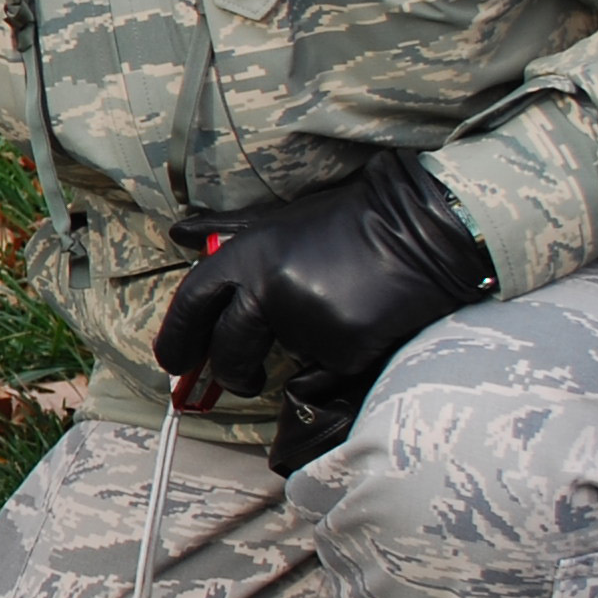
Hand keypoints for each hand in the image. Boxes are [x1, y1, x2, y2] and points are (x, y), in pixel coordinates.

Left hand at [154, 151, 495, 474]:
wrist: (424, 229)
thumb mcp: (282, 219)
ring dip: (284, 363)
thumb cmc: (348, 221)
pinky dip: (331, 363)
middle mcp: (270, 288)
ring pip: (277, 363)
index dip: (175, 338)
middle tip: (239, 378)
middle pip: (226, 349)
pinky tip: (354, 328)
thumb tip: (180, 234)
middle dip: (227, 372)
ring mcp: (307, 321)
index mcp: (248, 255)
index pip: (192, 304)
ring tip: (313, 331)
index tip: (173, 362)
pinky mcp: (344, 349)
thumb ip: (228, 231)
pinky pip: (323, 373)